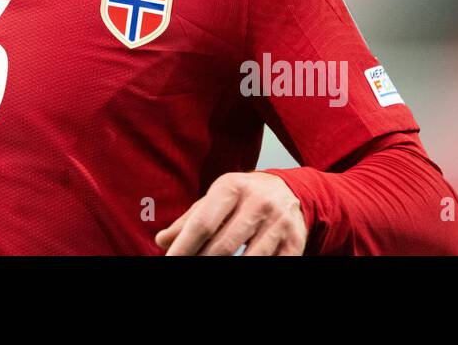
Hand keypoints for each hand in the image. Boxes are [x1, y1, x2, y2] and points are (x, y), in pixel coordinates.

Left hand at [155, 171, 306, 254]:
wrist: (290, 190)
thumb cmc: (244, 196)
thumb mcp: (217, 199)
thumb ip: (189, 219)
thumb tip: (161, 241)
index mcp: (232, 187)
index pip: (203, 223)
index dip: (184, 246)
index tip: (171, 260)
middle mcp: (258, 202)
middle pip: (223, 245)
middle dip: (202, 262)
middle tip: (186, 269)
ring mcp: (279, 222)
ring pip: (249, 259)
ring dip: (227, 269)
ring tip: (210, 271)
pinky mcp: (295, 240)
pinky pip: (274, 263)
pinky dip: (254, 269)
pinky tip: (240, 269)